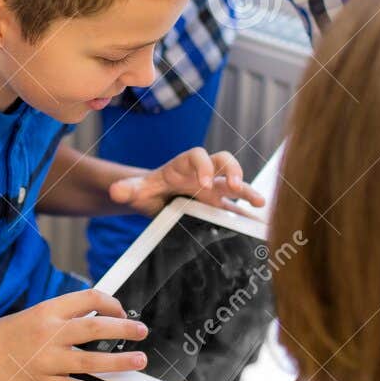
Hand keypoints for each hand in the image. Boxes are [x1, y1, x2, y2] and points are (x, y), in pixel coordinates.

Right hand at [0, 289, 147, 380]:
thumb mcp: (31, 316)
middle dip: (125, 328)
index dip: (111, 303)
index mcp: (47, 310)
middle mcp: (49, 333)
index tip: (121, 311)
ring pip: (91, 360)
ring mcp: (46, 360)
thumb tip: (94, 317)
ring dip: (120, 361)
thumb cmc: (0, 337)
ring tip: (139, 361)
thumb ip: (60, 317)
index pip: (89, 298)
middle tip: (142, 332)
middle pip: (96, 326)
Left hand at [108, 148, 264, 216]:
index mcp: (184, 164)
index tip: (205, 183)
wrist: (154, 196)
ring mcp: (215, 188)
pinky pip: (238, 207)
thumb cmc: (148, 189)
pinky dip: (249, 214)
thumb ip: (128, 188)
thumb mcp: (136, 189)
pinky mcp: (219, 204)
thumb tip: (116, 190)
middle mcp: (203, 172)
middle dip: (233, 171)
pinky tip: (262, 224)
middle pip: (224, 161)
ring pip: (237, 183)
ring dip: (248, 192)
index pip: (198, 156)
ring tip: (260, 204)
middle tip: (236, 187)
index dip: (204, 166)